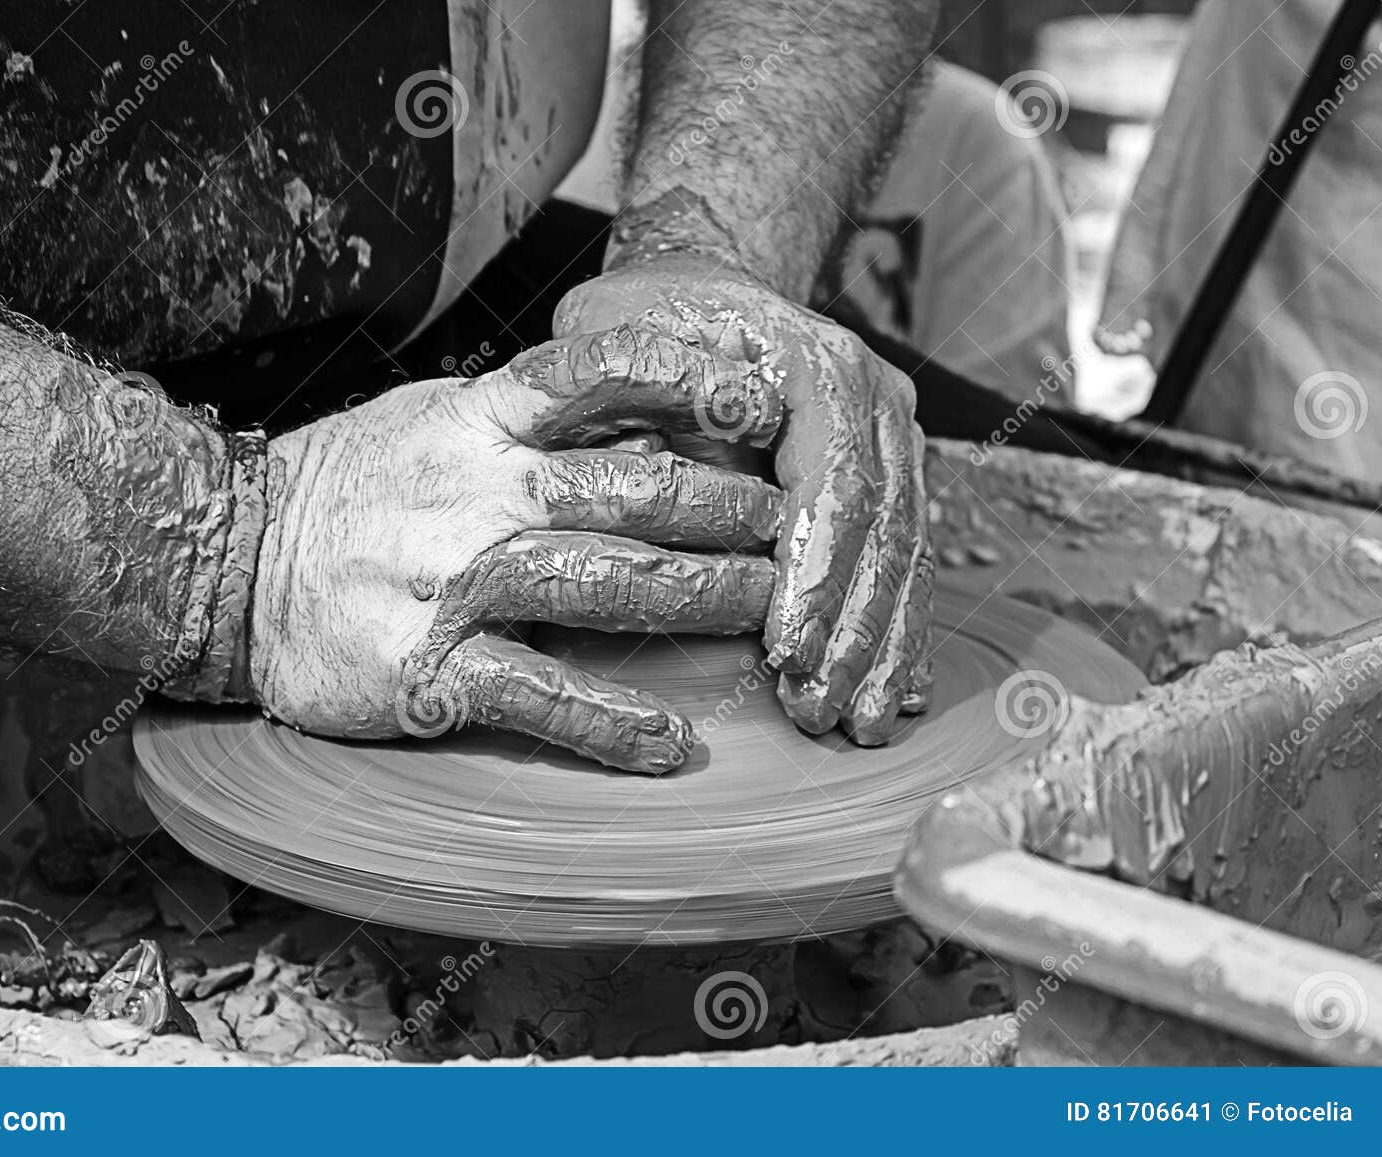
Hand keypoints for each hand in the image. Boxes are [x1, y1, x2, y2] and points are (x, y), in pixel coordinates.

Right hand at [247, 328, 783, 773]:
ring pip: (608, 584)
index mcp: (478, 421)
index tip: (761, 403)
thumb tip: (645, 418)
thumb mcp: (431, 419)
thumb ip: (528, 421)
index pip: (600, 377)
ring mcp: (456, 583)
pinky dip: (612, 724)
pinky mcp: (431, 671)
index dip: (693, 381)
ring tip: (770, 611)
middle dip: (729, 508)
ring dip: (704, 599)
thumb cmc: (346, 489)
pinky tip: (671, 745)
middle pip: (632, 489)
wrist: (225, 565)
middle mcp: (477, 493)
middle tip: (796, 526)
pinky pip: (539, 698)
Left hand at [556, 255, 933, 743]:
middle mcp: (875, 397)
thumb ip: (649, 424)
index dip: (817, 571)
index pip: (834, 479)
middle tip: (819, 709)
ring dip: (882, 644)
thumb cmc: (651, 321)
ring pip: (906, 551)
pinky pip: (908, 558)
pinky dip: (900, 628)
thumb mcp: (623, 343)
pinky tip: (897, 691)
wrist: (703, 288)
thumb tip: (668, 504)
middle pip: (883, 526)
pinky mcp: (893, 475)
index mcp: (817, 364)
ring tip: (856, 722)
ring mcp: (893, 436)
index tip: (788, 648)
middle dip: (853, 629)